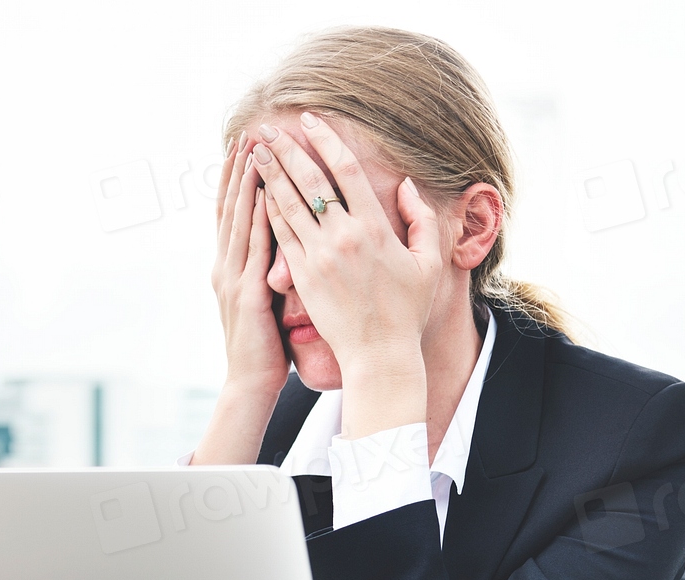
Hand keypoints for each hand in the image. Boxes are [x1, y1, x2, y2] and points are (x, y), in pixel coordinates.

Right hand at [211, 132, 289, 399]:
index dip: (237, 181)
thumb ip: (271, 271)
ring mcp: (233, 278)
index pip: (233, 216)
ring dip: (246, 182)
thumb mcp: (266, 302)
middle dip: (238, 170)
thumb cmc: (266, 347)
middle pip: (230, 208)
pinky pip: (254, 245)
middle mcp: (226, 267)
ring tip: (254, 148)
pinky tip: (265, 191)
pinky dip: (257, 215)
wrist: (251, 383)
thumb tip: (285, 249)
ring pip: (239, 219)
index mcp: (231, 268)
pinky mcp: (247, 293)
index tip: (248, 149)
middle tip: (248, 134)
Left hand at [254, 115, 442, 384]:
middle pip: (309, 181)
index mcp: (375, 228)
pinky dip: (268, 211)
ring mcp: (319, 257)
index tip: (311, 120)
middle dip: (287, 150)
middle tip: (269, 129)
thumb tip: (406, 184)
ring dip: (270, 175)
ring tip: (255, 152)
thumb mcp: (428, 262)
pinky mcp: (302, 277)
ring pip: (288, 205)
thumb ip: (421, 219)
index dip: (326, 140)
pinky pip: (281, 236)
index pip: (346, 171)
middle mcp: (343, 237)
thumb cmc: (407, 310)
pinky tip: (258, 193)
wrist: (379, 354)